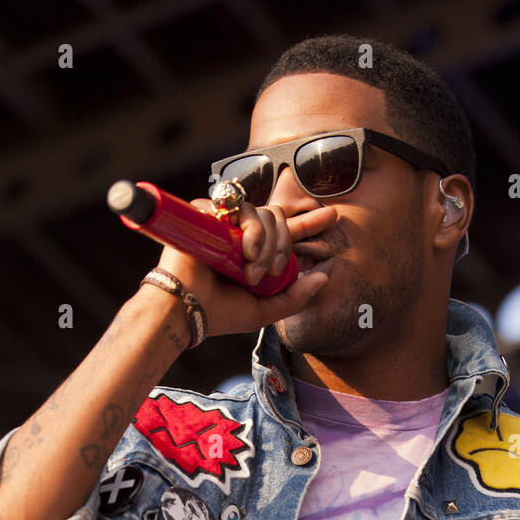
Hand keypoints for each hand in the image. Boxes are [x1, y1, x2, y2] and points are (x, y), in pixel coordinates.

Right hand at [153, 200, 337, 337]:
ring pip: (262, 212)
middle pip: (277, 217)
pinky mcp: (207, 213)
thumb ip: (295, 297)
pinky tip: (244, 254)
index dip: (308, 223)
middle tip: (269, 272)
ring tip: (251, 271)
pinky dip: (251, 231)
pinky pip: (238, 206)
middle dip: (281, 245)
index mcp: (254, 253)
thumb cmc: (221, 312)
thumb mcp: (265, 311)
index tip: (332, 217)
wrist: (187, 311)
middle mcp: (240, 235)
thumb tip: (324, 276)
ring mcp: (223, 222)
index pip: (285, 231)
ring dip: (265, 243)